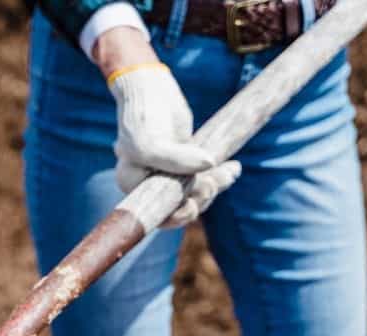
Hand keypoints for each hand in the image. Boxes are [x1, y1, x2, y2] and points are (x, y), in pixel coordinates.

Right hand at [108, 62, 240, 226]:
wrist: (151, 87)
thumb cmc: (142, 115)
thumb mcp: (149, 142)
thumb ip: (175, 159)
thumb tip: (210, 164)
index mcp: (133, 185)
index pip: (156, 214)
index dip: (176, 217)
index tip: (192, 205)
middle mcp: (149, 183)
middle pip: (179, 206)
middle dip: (201, 197)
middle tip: (213, 181)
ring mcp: (169, 173)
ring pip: (196, 193)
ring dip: (215, 185)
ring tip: (230, 171)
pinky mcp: (186, 162)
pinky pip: (205, 177)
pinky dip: (220, 175)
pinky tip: (233, 168)